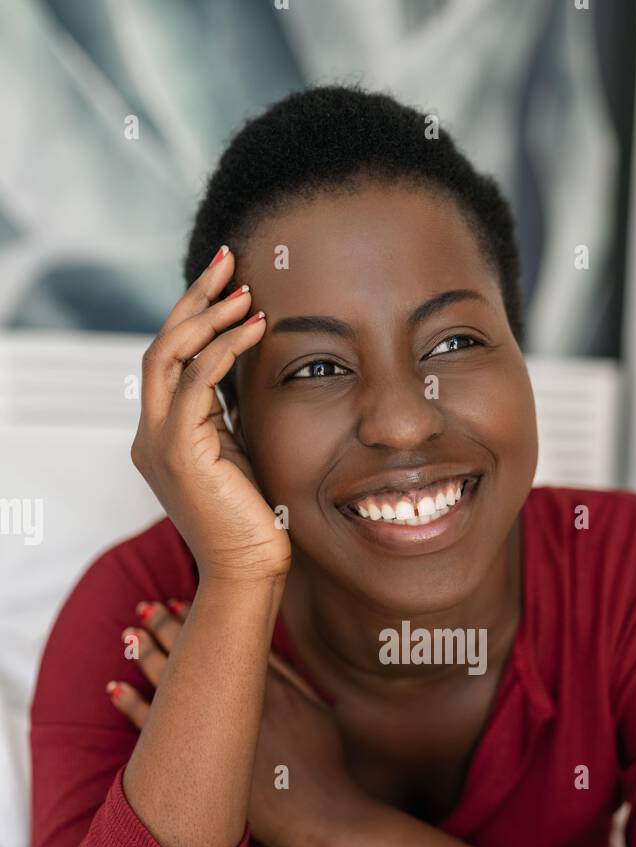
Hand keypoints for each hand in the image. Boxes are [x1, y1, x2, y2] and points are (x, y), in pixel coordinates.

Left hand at [107, 600, 368, 846]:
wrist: (319, 814)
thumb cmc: (325, 763)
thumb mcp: (318, 709)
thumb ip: (291, 676)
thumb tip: (264, 644)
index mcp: (263, 684)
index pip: (223, 639)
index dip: (197, 618)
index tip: (179, 601)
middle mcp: (233, 701)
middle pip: (191, 654)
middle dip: (166, 627)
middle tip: (146, 607)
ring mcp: (213, 733)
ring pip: (168, 683)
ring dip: (146, 655)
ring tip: (129, 634)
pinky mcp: (198, 763)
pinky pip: (154, 730)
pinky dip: (132, 706)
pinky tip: (114, 688)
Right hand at [130, 246, 290, 583]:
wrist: (250, 571)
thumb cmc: (256, 519)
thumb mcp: (240, 452)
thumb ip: (230, 414)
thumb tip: (247, 369)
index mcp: (163, 434)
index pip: (170, 359)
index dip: (196, 314)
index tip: (229, 280)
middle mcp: (151, 433)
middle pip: (162, 345)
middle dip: (195, 298)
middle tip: (229, 258)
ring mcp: (159, 442)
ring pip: (169, 356)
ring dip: (209, 316)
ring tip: (246, 289)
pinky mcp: (179, 451)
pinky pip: (195, 383)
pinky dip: (224, 349)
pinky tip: (256, 328)